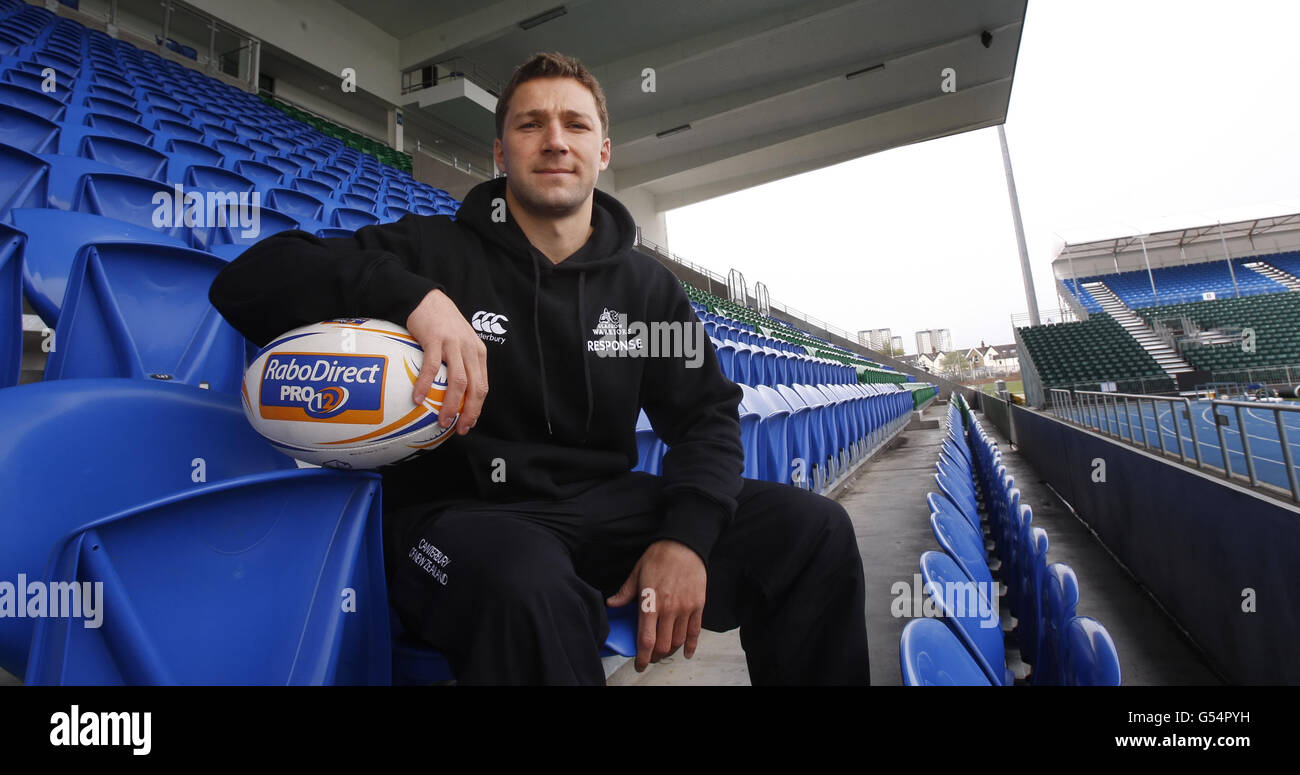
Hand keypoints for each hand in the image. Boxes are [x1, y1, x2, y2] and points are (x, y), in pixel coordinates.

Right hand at [406, 289, 487, 434]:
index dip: (477, 408)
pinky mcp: (435, 339)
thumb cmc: (443, 325)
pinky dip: (425, 385)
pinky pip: (432, 367)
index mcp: (478, 353)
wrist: (428, 299)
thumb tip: (456, 395)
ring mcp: (453, 344)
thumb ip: (462, 364)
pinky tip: (417, 398)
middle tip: (458, 429)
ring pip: (458, 381)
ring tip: (441, 420)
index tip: (468, 424)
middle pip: (474, 388)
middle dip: (468, 412)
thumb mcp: (461, 343)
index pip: (483, 387)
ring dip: (450, 404)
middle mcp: (469, 350)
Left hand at [606, 540, 706, 671]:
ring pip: (678, 641)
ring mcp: (685, 608)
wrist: (685, 544)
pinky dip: (690, 645)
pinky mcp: (698, 605)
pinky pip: (694, 631)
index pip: (646, 639)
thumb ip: (625, 592)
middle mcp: (669, 609)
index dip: (642, 657)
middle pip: (662, 645)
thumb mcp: (637, 572)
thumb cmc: (660, 556)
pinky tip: (686, 652)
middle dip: (655, 657)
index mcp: (650, 602)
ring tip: (663, 652)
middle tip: (650, 658)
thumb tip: (612, 604)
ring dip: (670, 651)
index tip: (639, 665)